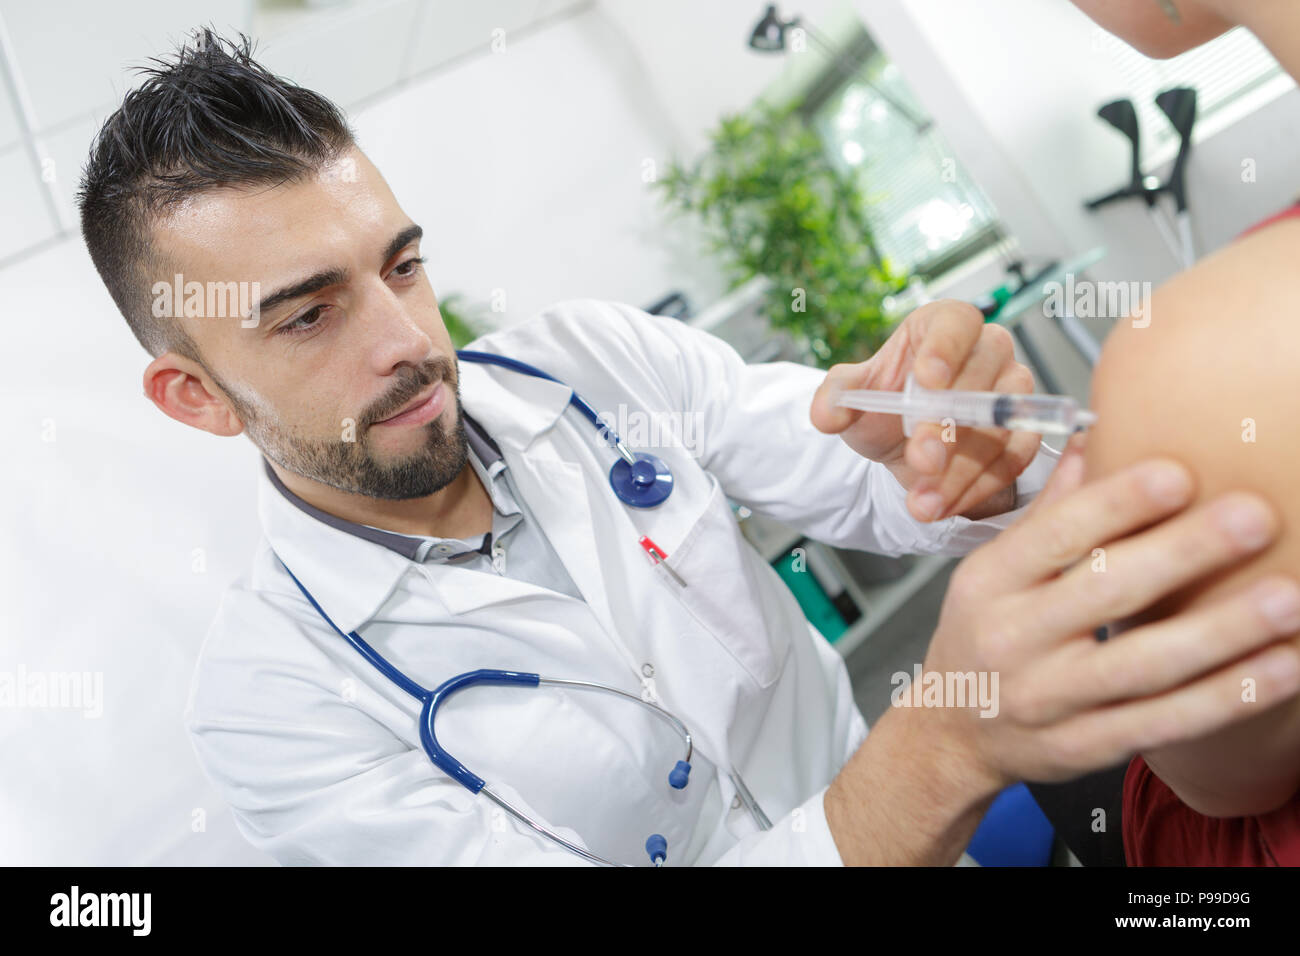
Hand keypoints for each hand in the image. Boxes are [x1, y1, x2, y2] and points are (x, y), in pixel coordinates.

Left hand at [810, 299, 1039, 520]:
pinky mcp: (1022, 432)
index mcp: (942, 325)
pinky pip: (1013, 459)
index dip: (946, 348)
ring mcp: (1010, 391)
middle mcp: (986, 351)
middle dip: (948, 426)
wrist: (903, 445)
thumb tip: (827, 414)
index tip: (927, 380)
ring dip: (961, 470)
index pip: (957, 322)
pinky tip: (944, 506)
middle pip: (982, 379)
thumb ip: (835, 398)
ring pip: (999, 427)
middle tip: (921, 458)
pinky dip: (979, 488)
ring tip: (923, 501)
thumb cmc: (884, 407)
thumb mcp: (851, 399)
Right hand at [919, 434, 1299, 795]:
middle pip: (1105, 591)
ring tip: (1285, 598)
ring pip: (1141, 665)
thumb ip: (1049, 512)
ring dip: (1221, 632)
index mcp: (991, 581)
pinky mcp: (1084, 747)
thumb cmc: (981, 637)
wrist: (952, 733)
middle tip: (1254, 517)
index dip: (1118, 503)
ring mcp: (1048, 699)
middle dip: (1185, 553)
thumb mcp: (992, 570)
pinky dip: (1226, 697)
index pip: (1056, 535)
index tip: (1180, 473)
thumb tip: (1097, 437)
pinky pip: (1163, 722)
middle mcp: (1014, 638)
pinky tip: (1280, 669)